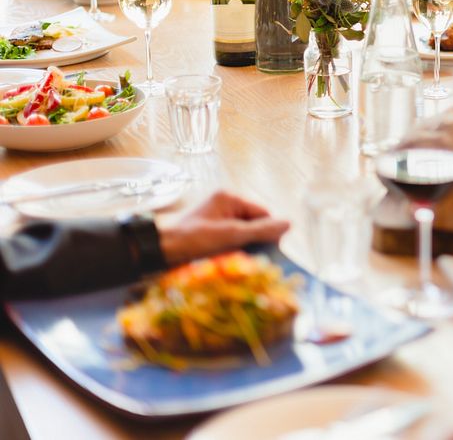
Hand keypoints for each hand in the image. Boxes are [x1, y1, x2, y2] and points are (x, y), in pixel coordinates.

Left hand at [157, 191, 289, 265]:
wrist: (159, 249)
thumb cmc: (192, 239)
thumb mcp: (229, 235)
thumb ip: (260, 230)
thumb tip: (290, 224)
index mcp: (229, 197)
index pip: (262, 213)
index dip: (266, 232)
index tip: (266, 251)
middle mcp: (225, 203)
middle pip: (254, 222)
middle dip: (254, 239)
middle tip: (249, 256)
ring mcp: (218, 216)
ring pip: (244, 232)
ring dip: (244, 246)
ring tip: (236, 258)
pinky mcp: (212, 229)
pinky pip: (233, 237)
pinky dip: (234, 248)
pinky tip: (228, 258)